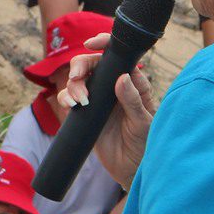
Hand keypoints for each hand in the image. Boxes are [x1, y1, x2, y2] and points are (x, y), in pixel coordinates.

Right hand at [61, 32, 157, 186]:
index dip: (104, 45)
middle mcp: (113, 88)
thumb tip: (122, 77)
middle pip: (92, 65)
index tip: (92, 43)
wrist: (133, 170)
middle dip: (81, 65)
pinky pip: (69, 99)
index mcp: (132, 83)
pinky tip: (72, 106)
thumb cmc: (147, 144)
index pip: (118, 57)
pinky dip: (66, 98)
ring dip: (73, 85)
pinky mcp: (85, 114)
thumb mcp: (143, 122)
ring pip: (78, 81)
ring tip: (79, 101)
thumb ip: (133, 100)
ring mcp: (98, 100)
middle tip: (77, 76)